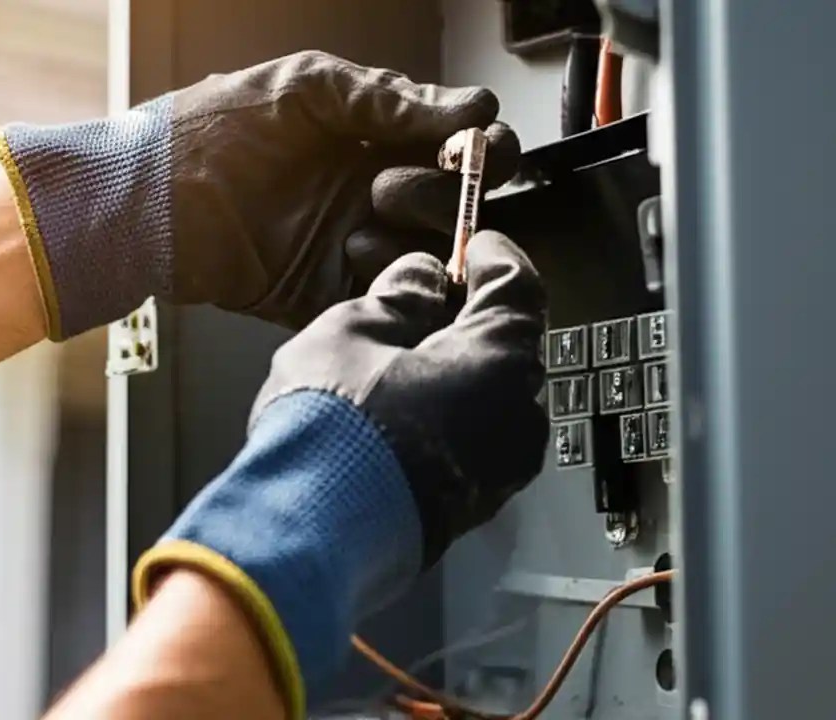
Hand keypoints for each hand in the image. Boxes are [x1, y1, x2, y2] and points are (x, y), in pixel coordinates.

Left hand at [0, 50, 519, 338]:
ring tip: (365, 216)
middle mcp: (373, 192)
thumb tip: (473, 109)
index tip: (479, 150)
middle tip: (394, 182)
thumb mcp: (306, 88)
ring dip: (416, 235)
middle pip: (458, 204)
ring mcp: (355, 244)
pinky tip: (356, 254)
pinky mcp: (329, 293)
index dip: (484, 150)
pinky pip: (388, 297)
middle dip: (446, 193)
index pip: (460, 146)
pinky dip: (390, 281)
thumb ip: (390, 97)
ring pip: (433, 254)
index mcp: (374, 138)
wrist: (148, 199)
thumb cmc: (210, 131)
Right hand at [133, 231, 547, 716]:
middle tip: (424, 301)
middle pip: (509, 344)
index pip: (518, 284)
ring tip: (398, 361)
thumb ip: (400, 296)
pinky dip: (449, 415)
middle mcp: (520, 414)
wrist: (314, 531)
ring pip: (492, 396)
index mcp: (502, 358)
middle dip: (470, 318)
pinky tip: (399, 410)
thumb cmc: (334, 426)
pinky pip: (475, 440)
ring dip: (457, 371)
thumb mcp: (354, 330)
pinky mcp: (476, 506)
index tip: (471, 245)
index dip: (491, 256)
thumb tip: (423, 280)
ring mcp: (502, 468)